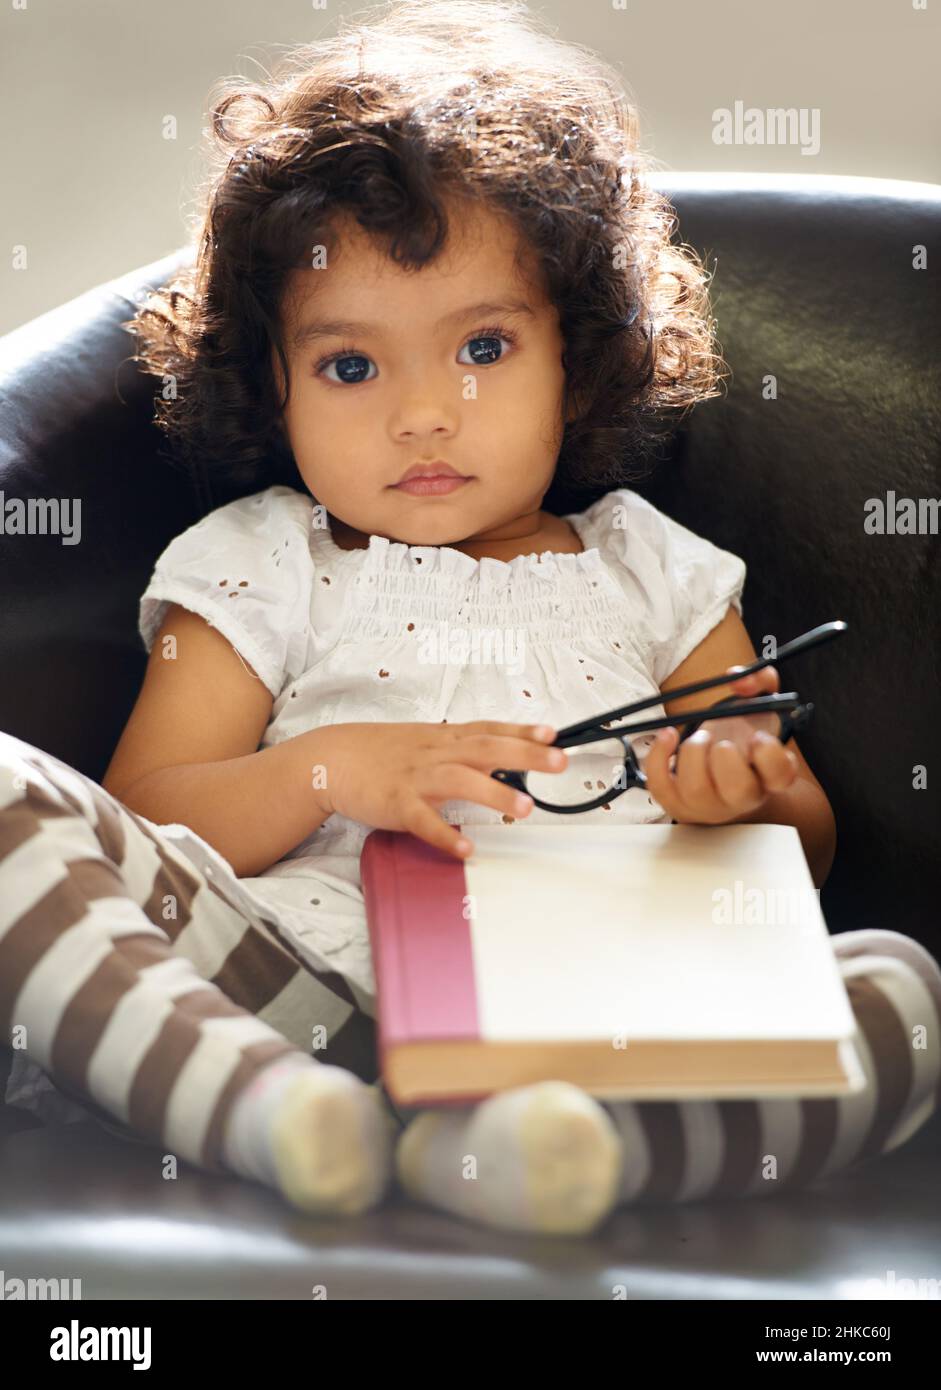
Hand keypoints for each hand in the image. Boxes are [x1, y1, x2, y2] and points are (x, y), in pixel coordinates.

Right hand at [313, 720, 567, 858]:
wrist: (332, 759)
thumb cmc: (383, 752)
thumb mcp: (425, 741)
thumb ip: (461, 748)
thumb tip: (502, 756)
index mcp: (444, 738)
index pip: (488, 730)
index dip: (521, 731)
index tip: (553, 734)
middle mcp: (435, 753)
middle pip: (485, 749)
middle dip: (524, 755)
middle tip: (559, 762)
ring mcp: (416, 777)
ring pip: (460, 780)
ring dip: (494, 793)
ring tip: (525, 807)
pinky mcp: (396, 803)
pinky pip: (423, 820)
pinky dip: (445, 834)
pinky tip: (466, 848)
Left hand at [641, 664, 799, 824]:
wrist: (721, 779)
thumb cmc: (742, 739)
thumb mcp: (759, 707)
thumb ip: (760, 681)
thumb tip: (738, 678)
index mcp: (770, 776)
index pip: (781, 776)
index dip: (770, 755)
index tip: (757, 736)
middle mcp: (742, 797)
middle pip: (738, 789)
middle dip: (725, 756)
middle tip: (720, 741)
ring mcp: (707, 805)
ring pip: (696, 788)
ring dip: (694, 752)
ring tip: (700, 738)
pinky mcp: (677, 804)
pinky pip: (660, 785)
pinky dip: (659, 756)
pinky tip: (668, 736)